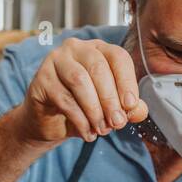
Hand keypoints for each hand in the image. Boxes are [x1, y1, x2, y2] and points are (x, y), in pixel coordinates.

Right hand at [19, 37, 148, 144]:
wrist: (47, 121)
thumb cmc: (80, 108)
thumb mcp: (108, 108)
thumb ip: (126, 107)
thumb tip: (139, 111)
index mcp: (98, 49)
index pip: (117, 57)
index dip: (127, 81)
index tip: (131, 105)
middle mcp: (76, 48)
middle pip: (98, 68)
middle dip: (110, 99)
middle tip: (117, 123)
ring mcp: (56, 61)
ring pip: (79, 81)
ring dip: (94, 109)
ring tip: (101, 129)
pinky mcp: (42, 79)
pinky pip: (64, 98)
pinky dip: (80, 119)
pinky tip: (87, 133)